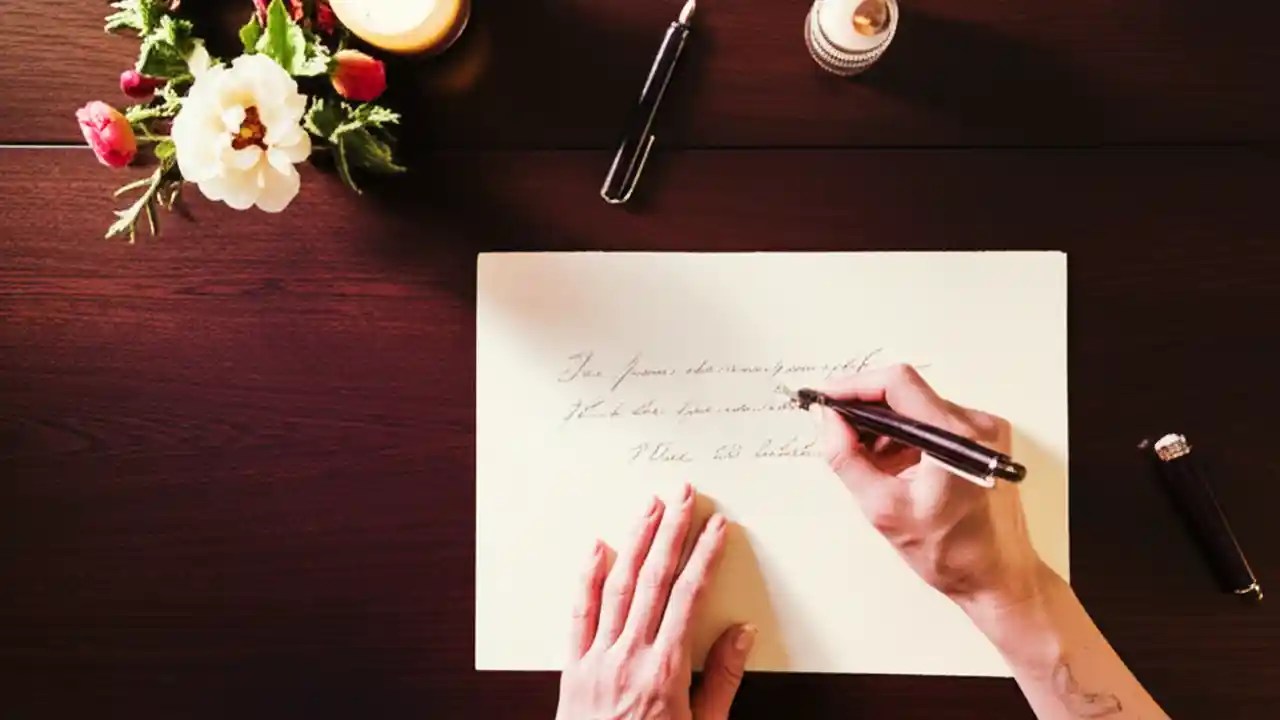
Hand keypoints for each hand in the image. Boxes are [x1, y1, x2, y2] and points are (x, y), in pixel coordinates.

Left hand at [556, 484, 755, 719]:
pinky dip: (588, 578)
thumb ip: (721, 680)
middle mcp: (629, 657)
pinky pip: (579, 614)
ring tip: (650, 506)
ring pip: (617, 587)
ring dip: (635, 541)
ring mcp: (597, 659)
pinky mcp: (572, 668)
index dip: (705, 557)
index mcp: (665, 671)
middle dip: (672, 532)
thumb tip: (741, 633)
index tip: (718, 527)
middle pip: (653, 580)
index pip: (689, 597)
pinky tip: (597, 547)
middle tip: (685, 495)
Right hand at [813, 365, 1043, 607]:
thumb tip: (828, 423)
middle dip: (866, 411)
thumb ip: (847, 459)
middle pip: (907, 393)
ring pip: (918, 408)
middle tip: (837, 432)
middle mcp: (977, 425)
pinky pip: (933, 423)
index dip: (855, 386)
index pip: (897, 384)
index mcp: (956, 437)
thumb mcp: (884, 509)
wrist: (997, 577)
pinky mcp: (982, 441)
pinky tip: (892, 466)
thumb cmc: (952, 552)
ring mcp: (984, 431)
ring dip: (885, 428)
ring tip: (867, 461)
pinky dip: (906, 438)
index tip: (828, 399)